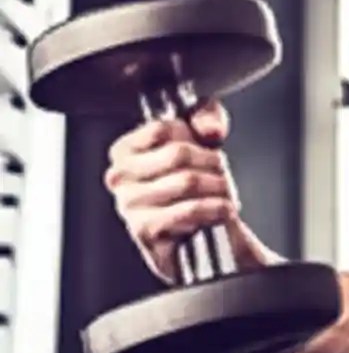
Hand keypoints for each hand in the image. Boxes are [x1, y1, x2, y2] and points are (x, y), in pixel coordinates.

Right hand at [103, 101, 274, 282]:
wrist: (203, 234)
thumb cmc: (197, 182)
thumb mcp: (203, 137)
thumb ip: (206, 117)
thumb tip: (210, 130)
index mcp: (125, 151)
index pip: (163, 128)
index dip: (195, 136)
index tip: (206, 147)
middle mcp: (119, 176)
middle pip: (178, 153)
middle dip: (213, 164)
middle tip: (222, 175)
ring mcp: (128, 204)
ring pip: (188, 180)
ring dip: (219, 187)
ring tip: (224, 193)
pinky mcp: (145, 229)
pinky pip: (190, 209)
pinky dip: (216, 208)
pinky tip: (222, 210)